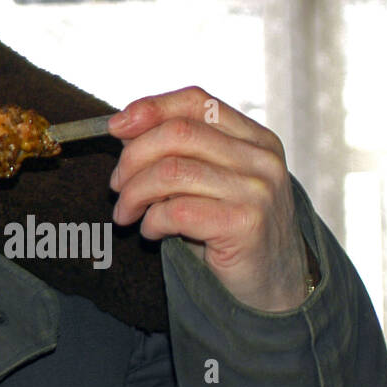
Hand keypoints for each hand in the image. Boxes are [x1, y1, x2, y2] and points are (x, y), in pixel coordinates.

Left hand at [107, 86, 309, 312]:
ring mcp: (258, 190)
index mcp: (254, 138)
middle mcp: (261, 158)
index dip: (150, 108)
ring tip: (126, 213)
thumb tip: (124, 127)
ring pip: (171, 171)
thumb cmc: (227, 227)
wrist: (271, 284)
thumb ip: (176, 150)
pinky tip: (151, 232)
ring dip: (135, 194)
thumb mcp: (207, 180)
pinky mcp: (245, 224)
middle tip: (117, 185)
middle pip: (177, 133)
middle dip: (132, 158)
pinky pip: (177, 210)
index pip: (197, 102)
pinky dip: (151, 221)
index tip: (115, 127)